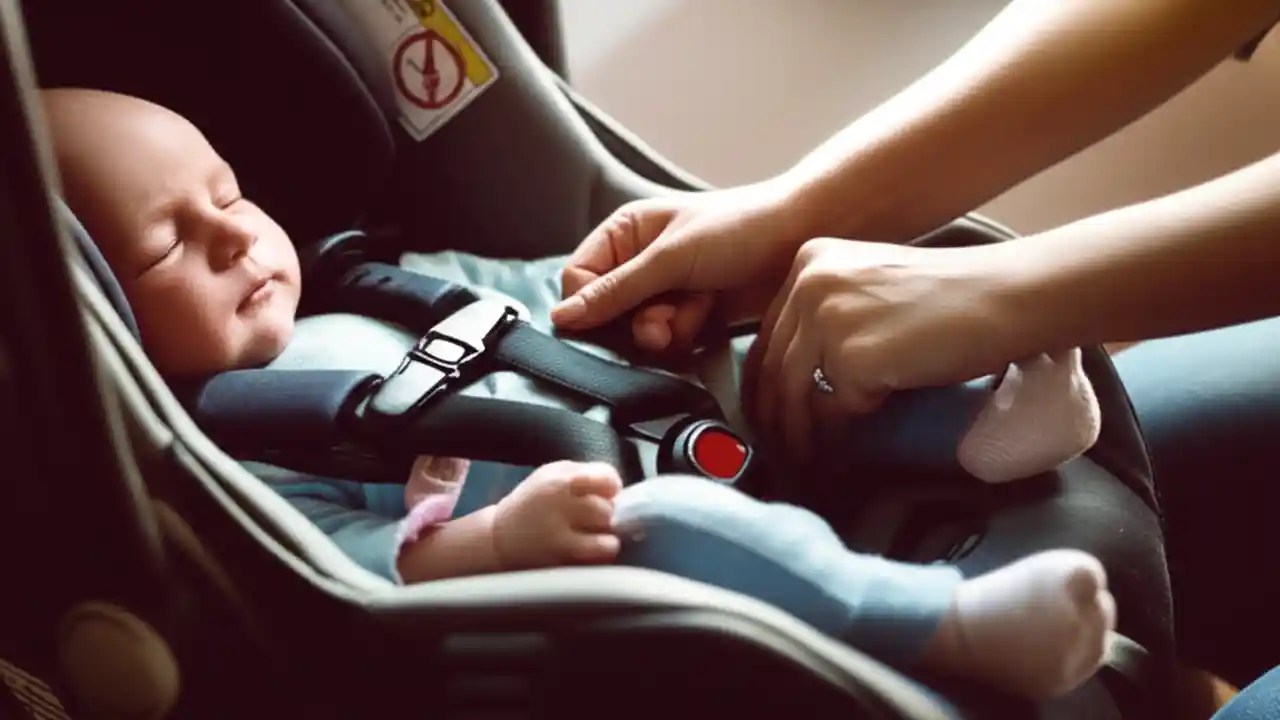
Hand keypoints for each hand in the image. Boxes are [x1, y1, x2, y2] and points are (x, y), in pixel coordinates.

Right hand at [492, 461, 623, 570]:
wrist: (499, 538)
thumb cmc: (534, 503)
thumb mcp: (552, 475)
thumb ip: (585, 474)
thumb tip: (618, 487)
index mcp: (558, 480)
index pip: (607, 478)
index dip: (612, 487)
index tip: (606, 493)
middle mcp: (558, 504)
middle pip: (608, 508)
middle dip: (606, 514)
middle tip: (594, 518)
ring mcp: (558, 535)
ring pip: (607, 534)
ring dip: (606, 536)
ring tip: (594, 535)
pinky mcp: (559, 560)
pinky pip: (598, 555)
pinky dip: (601, 553)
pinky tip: (590, 550)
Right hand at [553, 181, 805, 353]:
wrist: (801, 238)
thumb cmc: (737, 230)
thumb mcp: (670, 258)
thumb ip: (615, 291)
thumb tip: (561, 318)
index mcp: (624, 233)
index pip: (577, 279)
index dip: (591, 305)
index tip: (615, 318)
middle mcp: (638, 262)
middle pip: (607, 313)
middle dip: (636, 322)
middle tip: (664, 322)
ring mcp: (665, 290)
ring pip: (638, 331)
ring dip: (665, 330)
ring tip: (695, 311)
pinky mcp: (690, 314)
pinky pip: (668, 341)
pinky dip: (686, 336)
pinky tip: (708, 316)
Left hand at [745, 238, 1033, 458]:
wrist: (1004, 297)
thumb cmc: (949, 301)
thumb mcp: (869, 288)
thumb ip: (827, 317)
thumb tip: (788, 382)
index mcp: (810, 260)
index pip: (767, 335)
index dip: (762, 384)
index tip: (765, 417)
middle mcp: (809, 283)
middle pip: (772, 367)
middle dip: (773, 417)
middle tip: (778, 451)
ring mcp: (828, 317)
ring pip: (793, 393)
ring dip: (799, 434)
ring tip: (805, 459)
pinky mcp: (854, 356)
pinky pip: (838, 407)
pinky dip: (850, 423)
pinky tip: (866, 425)